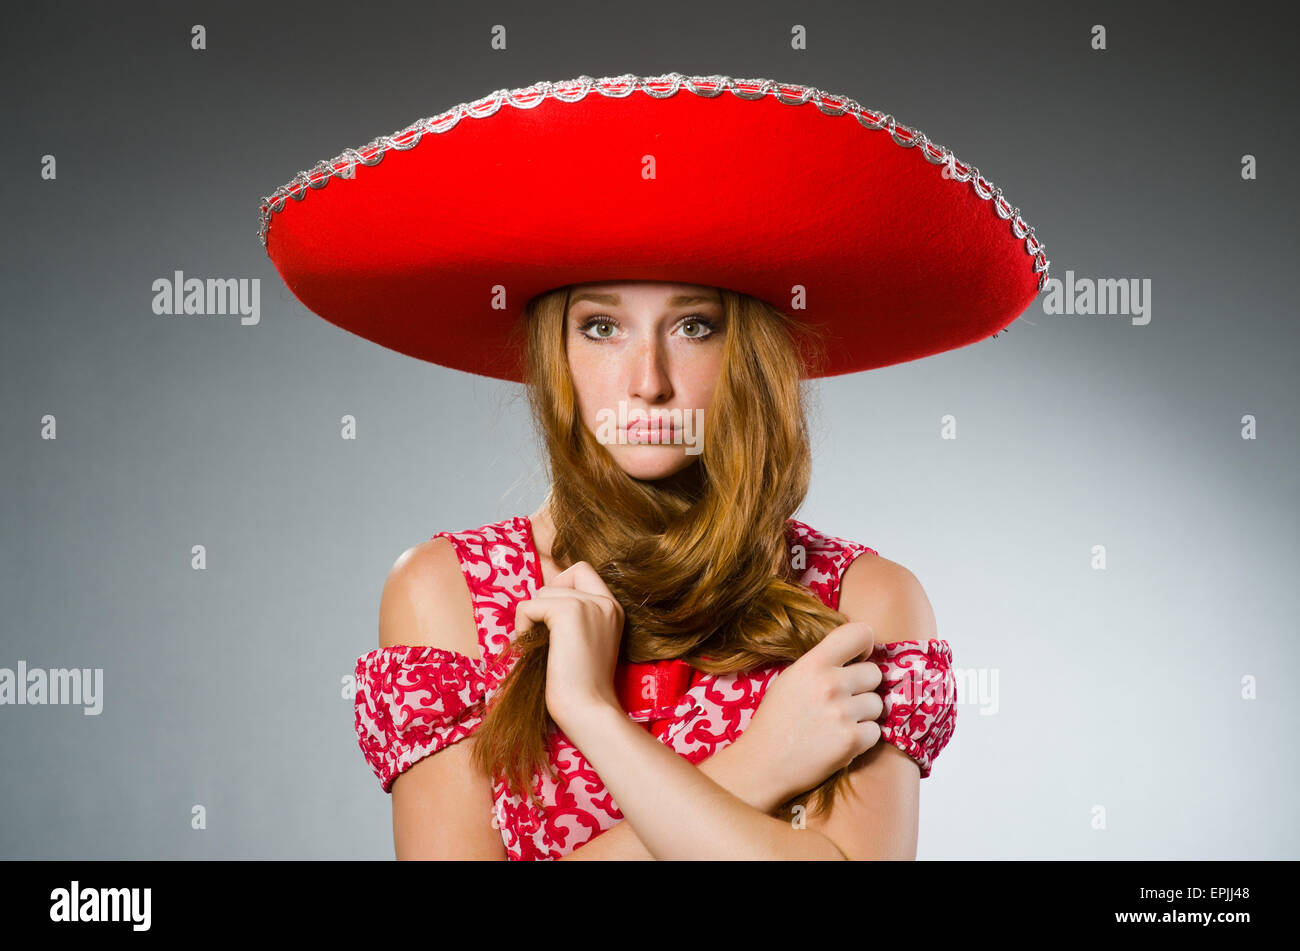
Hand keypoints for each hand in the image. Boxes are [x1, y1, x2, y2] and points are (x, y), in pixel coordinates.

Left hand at [513, 561, 625, 732]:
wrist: (589, 710)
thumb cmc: (581, 688)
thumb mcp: (584, 641)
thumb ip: (573, 616)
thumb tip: (539, 598)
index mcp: (613, 608)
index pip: (582, 570)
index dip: (560, 586)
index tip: (554, 620)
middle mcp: (605, 601)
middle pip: (560, 577)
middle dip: (545, 602)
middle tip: (546, 635)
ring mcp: (588, 604)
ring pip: (543, 592)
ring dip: (533, 618)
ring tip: (541, 647)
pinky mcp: (568, 612)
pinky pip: (529, 606)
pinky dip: (522, 626)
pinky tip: (532, 648)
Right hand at [738, 621, 883, 805]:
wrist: (763, 764)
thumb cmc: (776, 721)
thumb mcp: (791, 679)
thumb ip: (821, 664)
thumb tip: (856, 656)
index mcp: (812, 664)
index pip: (859, 633)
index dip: (865, 645)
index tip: (858, 659)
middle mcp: (829, 684)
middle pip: (874, 673)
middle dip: (863, 688)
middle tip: (843, 702)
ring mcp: (842, 713)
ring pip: (877, 704)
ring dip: (863, 715)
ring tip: (837, 724)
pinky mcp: (851, 740)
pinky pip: (876, 731)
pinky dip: (862, 739)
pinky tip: (839, 741)